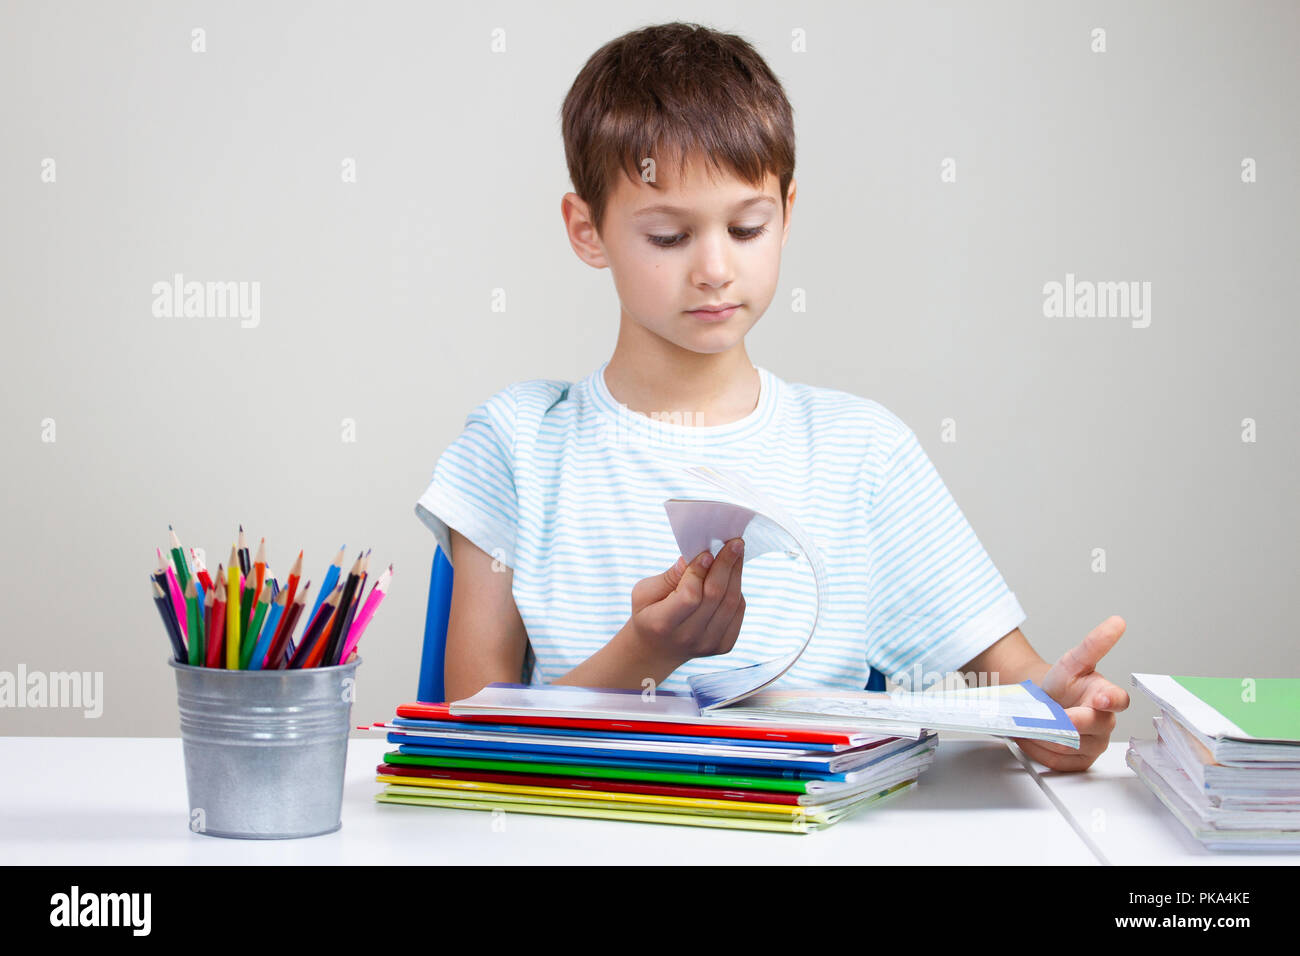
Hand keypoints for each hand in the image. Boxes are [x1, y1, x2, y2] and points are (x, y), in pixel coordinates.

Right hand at [622, 538, 746, 672]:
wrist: (656, 650)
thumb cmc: (648, 613)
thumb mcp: (644, 593)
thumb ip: (669, 577)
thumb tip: (694, 557)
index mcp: (663, 624)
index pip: (690, 596)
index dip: (699, 572)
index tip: (706, 551)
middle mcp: (689, 638)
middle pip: (715, 597)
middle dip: (726, 565)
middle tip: (735, 542)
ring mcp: (709, 644)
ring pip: (731, 602)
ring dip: (736, 573)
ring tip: (737, 552)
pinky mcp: (724, 645)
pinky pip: (738, 611)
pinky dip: (737, 590)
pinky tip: (732, 575)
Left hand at [1014, 615, 1130, 771]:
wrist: (1040, 702)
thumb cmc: (1061, 684)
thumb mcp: (1073, 661)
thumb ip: (1094, 644)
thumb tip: (1117, 622)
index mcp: (1108, 697)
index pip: (1118, 701)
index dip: (1110, 700)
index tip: (1100, 698)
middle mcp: (1104, 723)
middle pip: (1091, 727)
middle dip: (1070, 721)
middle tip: (1054, 716)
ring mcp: (1093, 744)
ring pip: (1070, 745)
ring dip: (1047, 733)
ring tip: (1034, 720)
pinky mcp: (1077, 761)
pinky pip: (1058, 761)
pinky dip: (1040, 749)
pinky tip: (1032, 736)